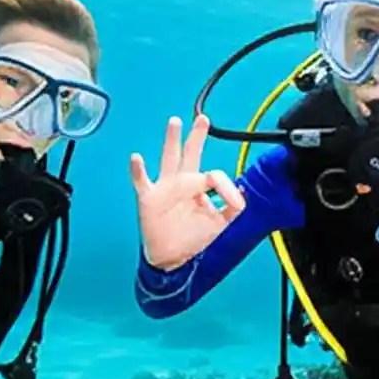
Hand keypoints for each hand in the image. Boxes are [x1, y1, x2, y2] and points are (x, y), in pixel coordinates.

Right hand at [129, 115, 246, 270]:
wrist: (173, 259)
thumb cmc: (193, 237)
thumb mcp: (219, 224)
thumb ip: (231, 209)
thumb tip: (242, 196)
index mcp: (198, 186)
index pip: (214, 176)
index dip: (227, 187)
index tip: (237, 203)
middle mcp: (182, 181)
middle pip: (190, 154)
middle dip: (197, 137)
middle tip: (203, 119)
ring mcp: (164, 188)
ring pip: (168, 159)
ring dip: (171, 141)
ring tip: (175, 122)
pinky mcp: (149, 199)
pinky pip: (141, 181)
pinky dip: (138, 170)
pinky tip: (136, 158)